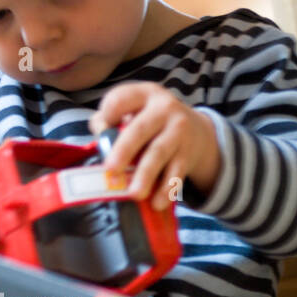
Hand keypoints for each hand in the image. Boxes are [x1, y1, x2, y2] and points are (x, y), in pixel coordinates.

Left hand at [88, 82, 220, 206]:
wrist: (195, 130)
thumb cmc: (149, 122)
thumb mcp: (133, 110)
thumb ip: (109, 119)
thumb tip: (100, 137)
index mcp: (143, 94)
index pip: (121, 99)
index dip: (108, 114)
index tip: (102, 130)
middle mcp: (164, 108)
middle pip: (141, 129)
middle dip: (125, 149)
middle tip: (111, 169)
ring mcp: (178, 131)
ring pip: (159, 153)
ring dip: (146, 174)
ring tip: (135, 194)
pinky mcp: (187, 153)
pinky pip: (176, 172)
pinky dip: (167, 188)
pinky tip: (157, 202)